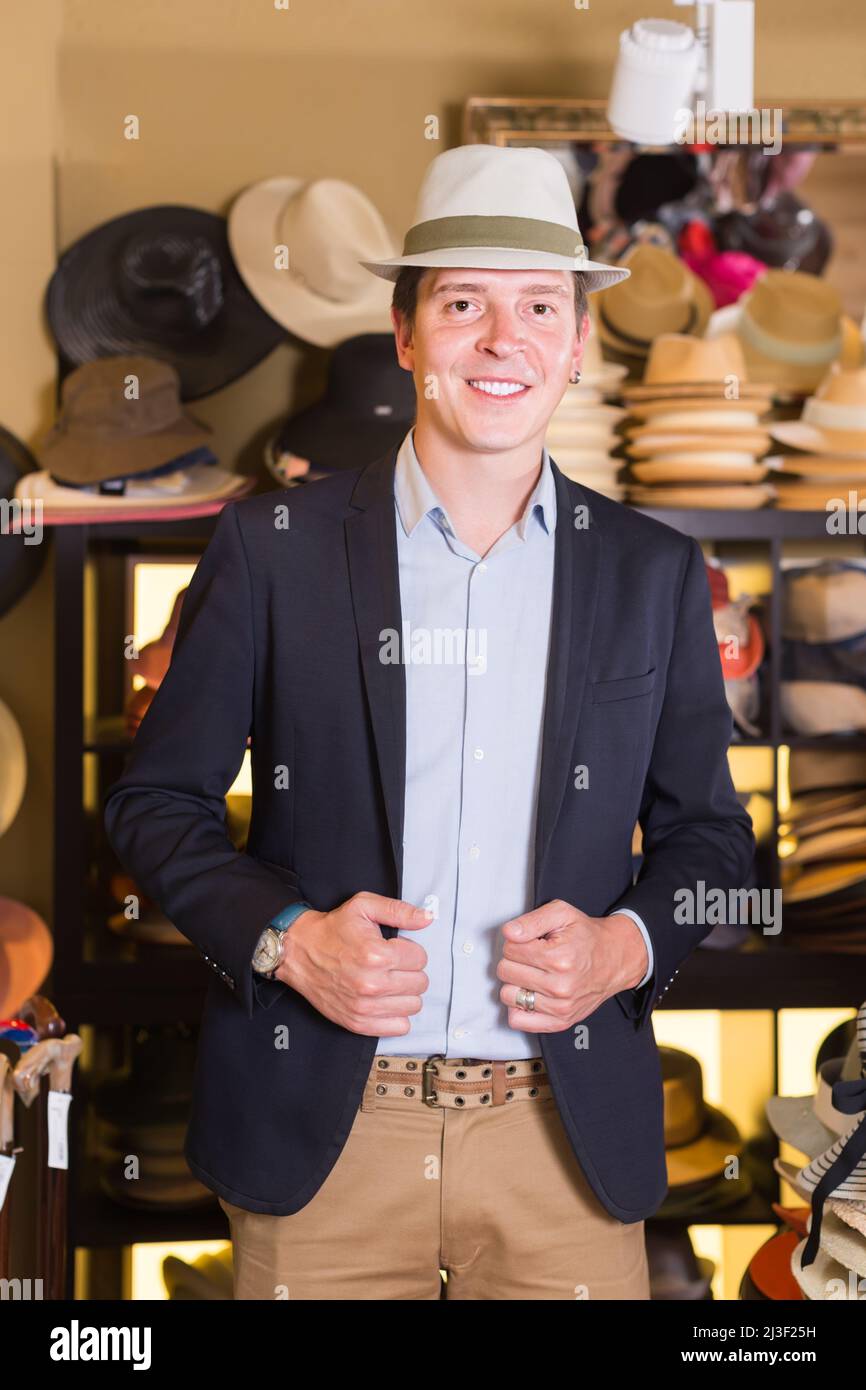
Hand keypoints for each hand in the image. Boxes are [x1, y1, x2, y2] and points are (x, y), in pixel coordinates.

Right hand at [277, 892, 431, 1036]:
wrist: (298, 952)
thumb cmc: (331, 930)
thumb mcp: (364, 906)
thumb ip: (399, 910)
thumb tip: (427, 918)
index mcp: (376, 955)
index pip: (420, 958)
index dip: (409, 950)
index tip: (394, 948)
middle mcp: (372, 984)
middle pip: (420, 983)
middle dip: (409, 970)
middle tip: (391, 964)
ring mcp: (364, 1007)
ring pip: (413, 1005)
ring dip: (405, 993)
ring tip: (387, 980)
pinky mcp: (357, 1023)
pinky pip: (399, 1027)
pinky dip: (396, 1014)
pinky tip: (384, 999)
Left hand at [496, 901, 648, 1032]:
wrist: (614, 959)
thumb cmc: (587, 937)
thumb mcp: (562, 914)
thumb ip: (532, 920)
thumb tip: (509, 932)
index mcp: (558, 958)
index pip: (509, 949)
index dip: (516, 942)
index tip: (530, 942)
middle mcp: (560, 986)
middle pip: (506, 971)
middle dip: (515, 960)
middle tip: (532, 957)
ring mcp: (560, 1007)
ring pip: (508, 995)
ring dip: (516, 983)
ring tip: (533, 974)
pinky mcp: (560, 1021)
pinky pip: (518, 1020)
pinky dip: (519, 1006)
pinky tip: (531, 993)